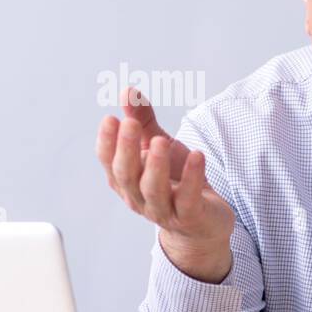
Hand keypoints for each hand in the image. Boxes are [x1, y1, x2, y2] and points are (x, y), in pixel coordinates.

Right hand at [95, 86, 235, 282]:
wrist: (204, 221)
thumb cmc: (176, 180)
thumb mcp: (158, 145)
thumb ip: (143, 121)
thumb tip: (127, 91)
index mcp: (126, 180)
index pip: (109, 162)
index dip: (107, 143)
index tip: (110, 119)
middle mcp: (138, 197)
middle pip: (126, 176)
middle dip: (126, 149)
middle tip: (130, 124)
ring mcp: (163, 210)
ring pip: (153, 191)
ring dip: (155, 165)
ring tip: (161, 141)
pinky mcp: (189, 217)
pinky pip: (187, 199)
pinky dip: (191, 178)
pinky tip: (197, 157)